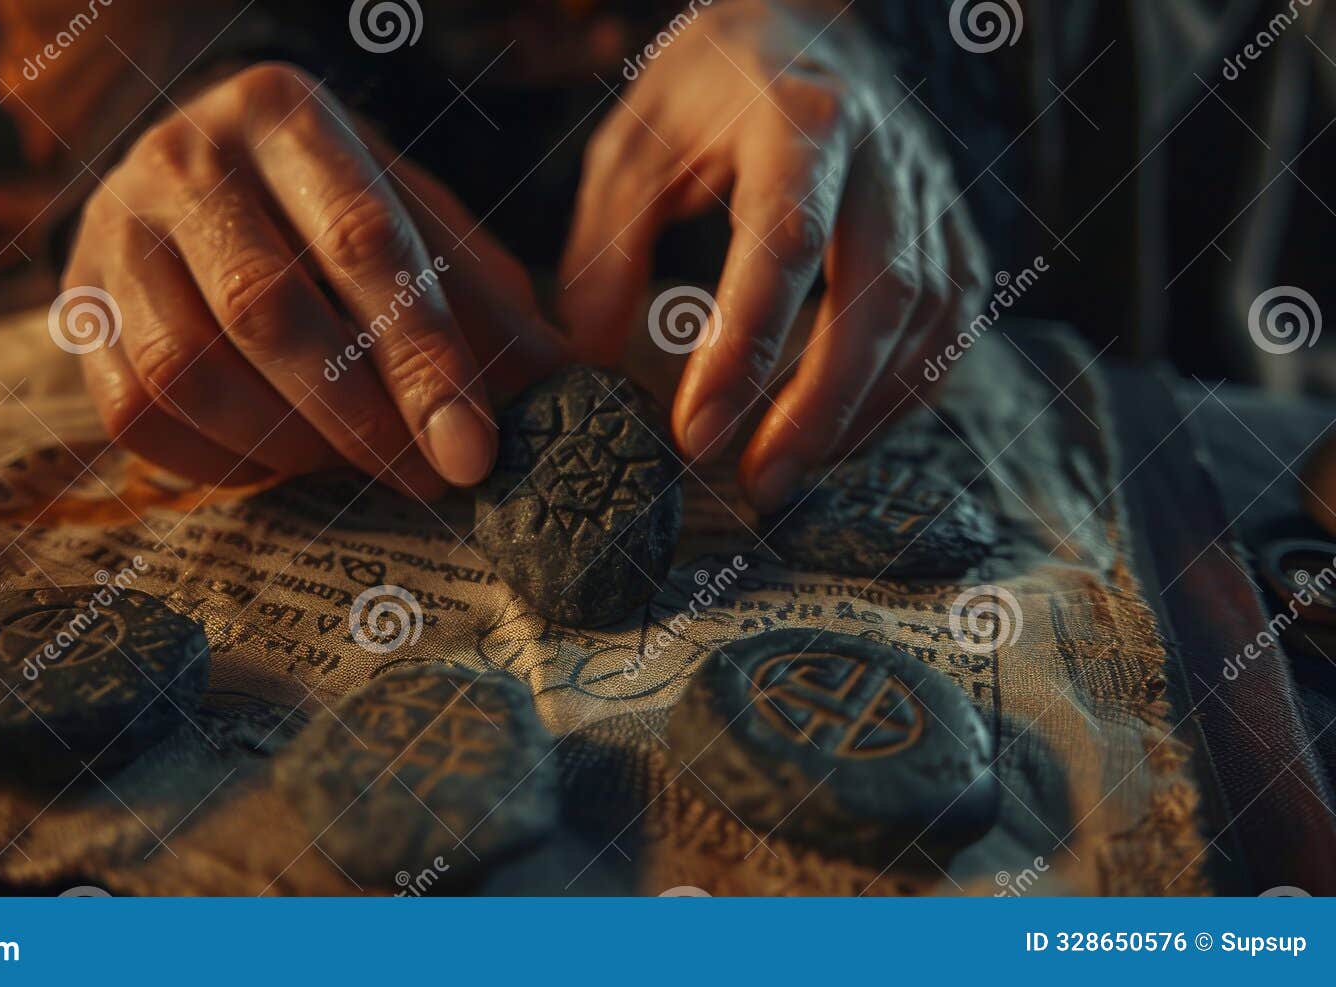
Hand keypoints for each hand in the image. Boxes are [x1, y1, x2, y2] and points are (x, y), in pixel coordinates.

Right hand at [64, 64, 565, 495]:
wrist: (208, 188)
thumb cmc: (338, 218)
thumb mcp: (424, 236)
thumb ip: (490, 313)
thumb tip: (571, 406)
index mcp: (288, 113)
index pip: (363, 244)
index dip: (423, 361)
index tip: (472, 453)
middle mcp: (186, 154)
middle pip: (266, 308)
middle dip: (359, 417)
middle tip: (428, 479)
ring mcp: (114, 225)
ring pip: (187, 369)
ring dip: (286, 444)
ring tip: (355, 462)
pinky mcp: (75, 301)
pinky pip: (134, 412)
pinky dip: (216, 460)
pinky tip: (277, 456)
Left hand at [560, 0, 987, 512]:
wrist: (809, 23)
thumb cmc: (709, 89)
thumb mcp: (634, 147)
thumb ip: (609, 251)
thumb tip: (592, 367)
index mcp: (797, 118)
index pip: (781, 241)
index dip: (745, 345)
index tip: (696, 431)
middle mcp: (883, 155)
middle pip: (883, 292)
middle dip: (822, 404)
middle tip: (756, 483)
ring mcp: (931, 194)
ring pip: (928, 321)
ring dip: (861, 412)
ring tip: (783, 474)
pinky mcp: (952, 229)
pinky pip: (949, 330)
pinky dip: (899, 396)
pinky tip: (836, 439)